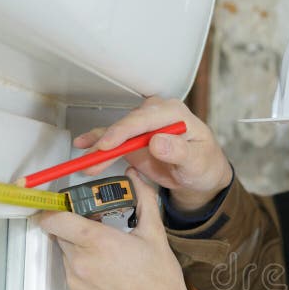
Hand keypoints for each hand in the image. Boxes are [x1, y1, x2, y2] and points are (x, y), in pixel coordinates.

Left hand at [39, 169, 207, 289]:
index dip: (55, 207)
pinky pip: (72, 271)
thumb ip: (143, 200)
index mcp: (98, 242)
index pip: (54, 218)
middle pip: (60, 232)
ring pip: (66, 252)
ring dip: (81, 247)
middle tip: (98, 225)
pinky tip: (110, 270)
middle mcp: (81, 261)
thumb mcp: (155, 235)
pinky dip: (85, 266)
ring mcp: (76, 280)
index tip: (66, 204)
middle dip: (75, 225)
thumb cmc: (161, 282)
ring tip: (110, 251)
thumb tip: (136, 178)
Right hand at [74, 97, 232, 211]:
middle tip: (92, 158)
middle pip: (126, 125)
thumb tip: (158, 142)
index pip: (145, 119)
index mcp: (174, 113)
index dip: (124, 132)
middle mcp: (156, 114)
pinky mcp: (133, 139)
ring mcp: (143, 126)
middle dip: (107, 142)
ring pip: (115, 133)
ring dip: (98, 148)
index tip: (109, 145)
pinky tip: (84, 147)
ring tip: (85, 161)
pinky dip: (97, 145)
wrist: (201, 176)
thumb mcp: (198, 161)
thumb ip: (179, 151)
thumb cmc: (204, 164)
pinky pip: (112, 140)